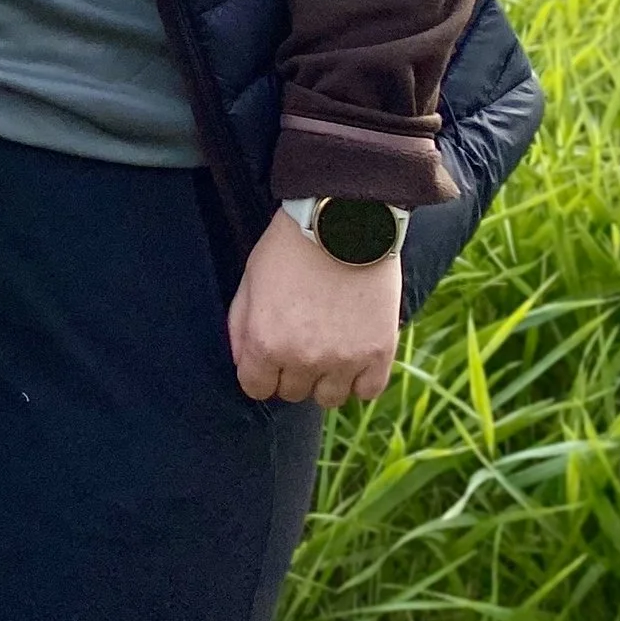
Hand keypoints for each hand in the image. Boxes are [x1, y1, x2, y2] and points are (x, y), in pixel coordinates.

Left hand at [228, 211, 400, 408]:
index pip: (256, 388)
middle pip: (293, 392)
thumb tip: (241, 363)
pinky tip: (353, 355)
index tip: (270, 356)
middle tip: (301, 341)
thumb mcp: (250, 280)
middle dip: (291, 371)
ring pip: (329, 398)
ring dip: (325, 379)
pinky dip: (360, 379)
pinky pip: (367, 391)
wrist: (343, 222)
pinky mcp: (379, 353)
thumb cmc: (290, 247)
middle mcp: (304, 359)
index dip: (260, 372)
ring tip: (328, 348)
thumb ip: (240, 326)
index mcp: (266, 343)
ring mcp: (344, 359)